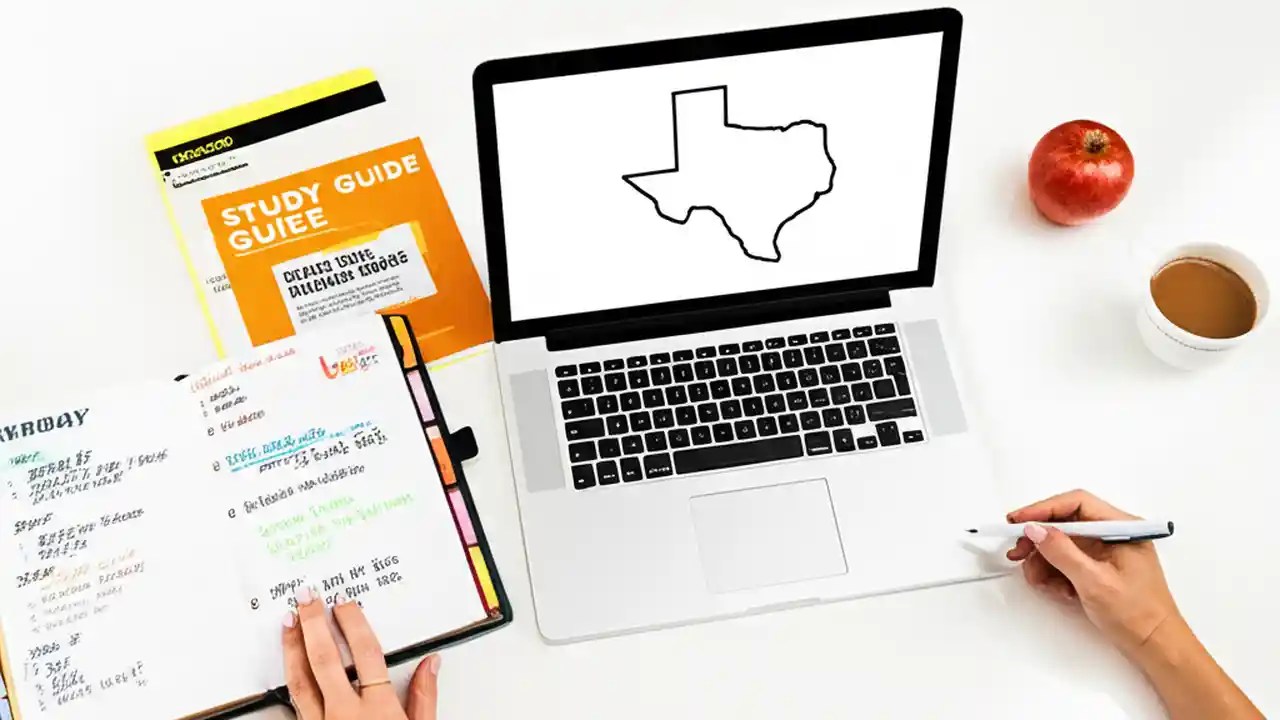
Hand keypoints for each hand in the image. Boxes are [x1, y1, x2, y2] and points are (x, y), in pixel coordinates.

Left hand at [282, 587, 439, 719]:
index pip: (366, 655)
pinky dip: (290, 677)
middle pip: (326, 659)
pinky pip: (296, 701)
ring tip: (288, 622)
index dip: (354, 625)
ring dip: (292, 647)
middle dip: (314, 624)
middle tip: (308, 598)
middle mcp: (345, 716)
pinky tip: (287, 662)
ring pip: (301, 680)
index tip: (345, 604)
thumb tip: (431, 663)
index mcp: (378, 711)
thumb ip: (424, 697)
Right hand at [1005, 489, 1179, 656]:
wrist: (1155, 647)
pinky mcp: (1098, 569)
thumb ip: (1062, 552)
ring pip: (1063, 544)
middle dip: (1040, 539)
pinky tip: (1056, 589)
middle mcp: (1114, 536)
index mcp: (1123, 529)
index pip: (1077, 504)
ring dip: (1044, 561)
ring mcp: (1106, 553)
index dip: (1043, 509)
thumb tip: (1035, 530)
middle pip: (1066, 524)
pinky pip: (1068, 562)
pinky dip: (1055, 574)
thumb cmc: (1138, 616)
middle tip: (1018, 552)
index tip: (1018, 521)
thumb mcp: (1095, 582)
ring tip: (1039, 580)